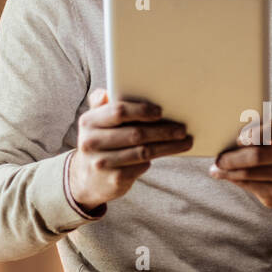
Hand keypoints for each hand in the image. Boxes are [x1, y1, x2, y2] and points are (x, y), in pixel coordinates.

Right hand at [69, 88, 192, 208]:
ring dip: (168, 146)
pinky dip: (153, 160)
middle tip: (182, 129)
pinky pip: (141, 167)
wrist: (86, 179)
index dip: (142, 110)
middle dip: (163, 130)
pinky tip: (164, 154)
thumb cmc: (99, 142)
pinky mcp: (113, 180)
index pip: (118, 111)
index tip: (160, 111)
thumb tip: (107, 92)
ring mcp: (102, 163)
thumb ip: (102, 105)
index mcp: (89, 121)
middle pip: (136, 133)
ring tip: (184, 141)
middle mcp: (91, 142)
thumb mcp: (95, 123)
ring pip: (143, 152)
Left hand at [209, 121, 271, 209]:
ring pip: (248, 173)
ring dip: (227, 171)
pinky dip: (232, 179)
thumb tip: (225, 144)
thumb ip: (254, 135)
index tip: (239, 140)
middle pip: (256, 156)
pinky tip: (223, 175)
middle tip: (219, 159)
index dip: (255, 134)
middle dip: (233, 158)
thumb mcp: (271, 140)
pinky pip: (248, 185)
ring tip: (216, 169)